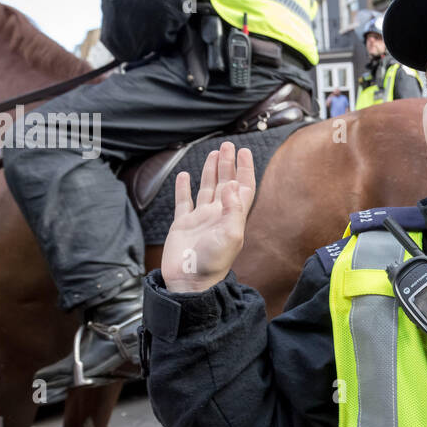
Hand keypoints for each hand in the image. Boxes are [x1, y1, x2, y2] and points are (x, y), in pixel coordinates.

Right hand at [161, 142, 255, 292]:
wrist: (190, 281)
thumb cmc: (213, 262)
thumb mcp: (230, 236)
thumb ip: (234, 209)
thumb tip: (234, 183)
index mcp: (232, 217)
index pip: (242, 188)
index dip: (244, 169)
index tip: (244, 151)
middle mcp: (217, 215)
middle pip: (225, 183)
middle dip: (227, 164)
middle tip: (228, 145)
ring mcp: (199, 219)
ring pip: (206, 189)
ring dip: (210, 171)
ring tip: (213, 154)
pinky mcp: (182, 225)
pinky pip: (183, 202)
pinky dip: (183, 188)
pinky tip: (184, 176)